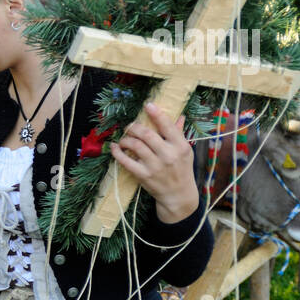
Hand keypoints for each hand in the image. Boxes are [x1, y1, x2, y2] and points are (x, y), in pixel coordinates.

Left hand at [110, 102, 198, 222]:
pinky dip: (117, 152)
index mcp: (180, 146)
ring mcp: (155, 166)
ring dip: (125, 139)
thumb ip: (178, 133)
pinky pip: (126, 161)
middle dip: (134, 127)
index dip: (156, 114)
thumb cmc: (181, 169)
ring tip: (124, 138)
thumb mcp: (185, 151)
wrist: (178, 194)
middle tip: (129, 126)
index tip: (147, 105)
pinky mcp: (143, 175)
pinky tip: (114, 147)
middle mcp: (168, 155)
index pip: (167, 126)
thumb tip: (179, 116)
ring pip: (135, 145)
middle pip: (146, 134)